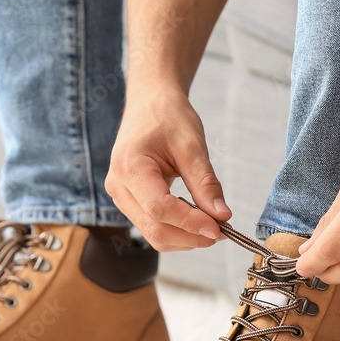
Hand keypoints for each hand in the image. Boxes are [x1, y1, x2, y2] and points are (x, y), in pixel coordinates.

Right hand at [105, 86, 231, 250]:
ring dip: (184, 237)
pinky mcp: (127, 201)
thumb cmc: (167, 117)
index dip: (190, 223)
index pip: (159, 209)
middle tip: (222, 231)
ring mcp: (119, 196)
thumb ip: (205, 183)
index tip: (220, 228)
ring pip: (153, 233)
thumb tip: (222, 217)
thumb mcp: (192, 146)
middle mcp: (117, 185)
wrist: (149, 104)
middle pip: (154, 228)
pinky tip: (195, 219)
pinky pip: (151, 226)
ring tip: (211, 224)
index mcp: (129, 167)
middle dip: (190, 236)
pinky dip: (176, 230)